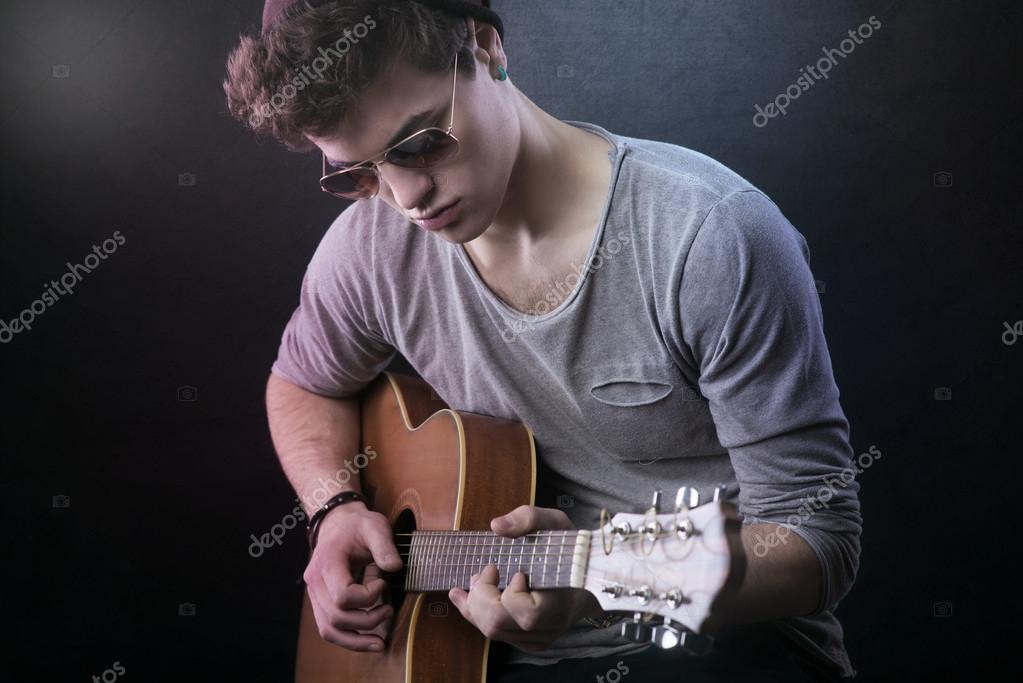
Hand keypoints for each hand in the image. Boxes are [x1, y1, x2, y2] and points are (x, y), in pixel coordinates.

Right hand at [302, 501, 402, 651]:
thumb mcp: (375, 526)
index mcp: (327, 562)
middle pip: (337, 617)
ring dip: (356, 641)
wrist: (338, 524)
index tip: (383, 583)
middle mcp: (315, 581)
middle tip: (389, 611)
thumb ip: (385, 545)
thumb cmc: (357, 526)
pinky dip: (348, 639)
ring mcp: (314, 594)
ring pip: (329, 630)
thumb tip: (395, 567)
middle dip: (367, 621)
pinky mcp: (320, 602)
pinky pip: (329, 628)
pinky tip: (368, 642)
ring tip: (380, 643)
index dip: (368, 597)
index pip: (343, 595)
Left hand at [448, 505, 602, 650]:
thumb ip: (527, 519)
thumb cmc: (569, 548)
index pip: (528, 614)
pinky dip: (476, 613)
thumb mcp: (554, 523)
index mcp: (561, 602)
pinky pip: (495, 634)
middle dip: (481, 595)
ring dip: (475, 603)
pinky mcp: (527, 641)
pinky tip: (470, 596)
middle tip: (488, 570)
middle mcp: (548, 627)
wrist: (587, 573)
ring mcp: (537, 638)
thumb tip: (496, 526)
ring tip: (476, 579)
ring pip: (492, 631)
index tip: (517, 571)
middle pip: (498, 624)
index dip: (513, 593)